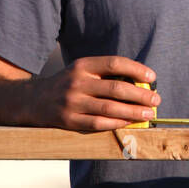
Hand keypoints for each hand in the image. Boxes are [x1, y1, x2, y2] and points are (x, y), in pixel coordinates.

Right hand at [26, 56, 159, 130]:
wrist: (33, 100)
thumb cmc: (68, 84)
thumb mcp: (82, 71)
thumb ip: (106, 74)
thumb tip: (141, 83)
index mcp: (83, 65)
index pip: (114, 63)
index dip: (136, 69)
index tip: (152, 77)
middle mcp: (77, 82)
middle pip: (116, 88)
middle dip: (140, 95)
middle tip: (156, 100)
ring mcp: (72, 102)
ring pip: (109, 108)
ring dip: (133, 112)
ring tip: (148, 114)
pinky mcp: (68, 120)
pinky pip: (98, 124)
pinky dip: (116, 124)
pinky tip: (128, 123)